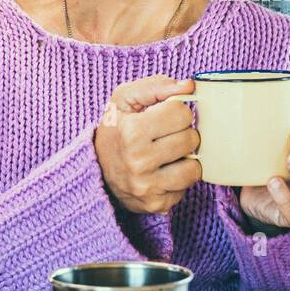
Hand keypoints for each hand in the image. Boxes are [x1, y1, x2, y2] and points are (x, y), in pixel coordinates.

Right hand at [94, 75, 200, 214]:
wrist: (95, 169)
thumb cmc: (116, 128)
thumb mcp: (125, 99)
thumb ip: (156, 85)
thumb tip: (189, 86)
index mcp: (131, 131)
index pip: (182, 113)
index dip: (175, 111)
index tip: (162, 117)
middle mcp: (138, 161)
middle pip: (191, 139)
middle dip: (182, 133)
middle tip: (165, 136)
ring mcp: (147, 186)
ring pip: (195, 168)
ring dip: (185, 159)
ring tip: (167, 154)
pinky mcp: (156, 205)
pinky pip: (187, 188)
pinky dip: (178, 179)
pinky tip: (162, 172)